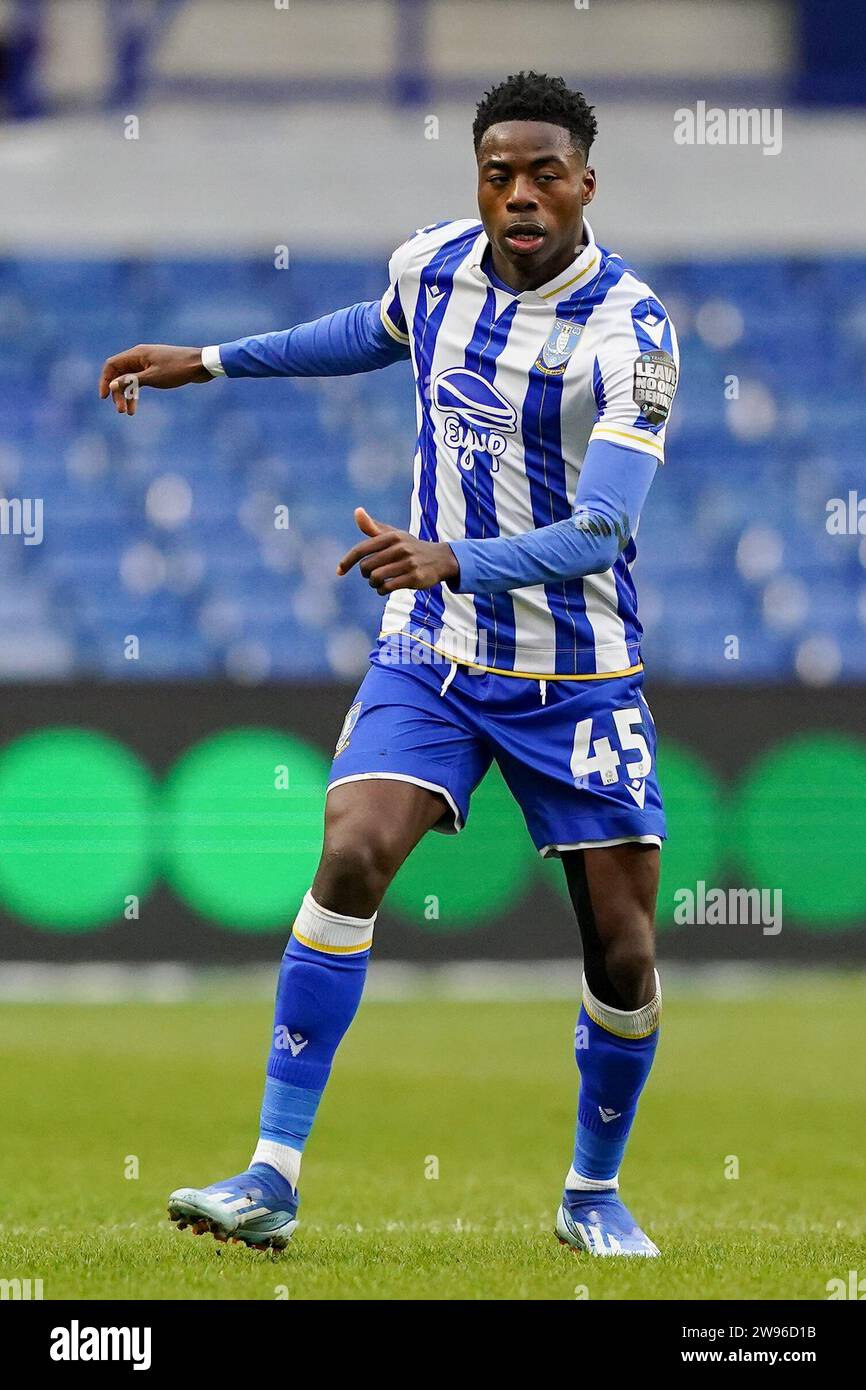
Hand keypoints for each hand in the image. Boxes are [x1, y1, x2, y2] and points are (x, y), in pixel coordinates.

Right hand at [98, 344, 211, 414]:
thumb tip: (112, 385)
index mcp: (137, 354)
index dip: (105, 381)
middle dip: (119, 393)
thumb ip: (131, 381)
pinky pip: (140, 381)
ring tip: (129, 413)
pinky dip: (137, 392)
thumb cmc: (178, 369)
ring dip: (127, 395)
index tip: (104, 397)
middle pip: (120, 375)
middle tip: (120, 411)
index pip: (112, 365)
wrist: (201, 364)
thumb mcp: (153, 377)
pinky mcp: (156, 369)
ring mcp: (148, 363)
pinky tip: (135, 405)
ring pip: (130, 380)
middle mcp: (140, 356)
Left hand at [337, 508, 459, 594]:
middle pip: (367, 566)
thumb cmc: (410, 547)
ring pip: (376, 578)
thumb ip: (373, 527)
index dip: (347, 561)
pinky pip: (388, 587)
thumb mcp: (394, 535)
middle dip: (365, 574)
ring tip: (378, 583)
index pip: (361, 549)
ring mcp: (408, 563)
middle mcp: (400, 548)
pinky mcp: (415, 577)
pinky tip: (385, 589)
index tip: (339, 571)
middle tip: (371, 575)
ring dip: (374, 584)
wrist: (441, 559)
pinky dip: (382, 590)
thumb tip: (357, 511)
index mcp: (392, 536)